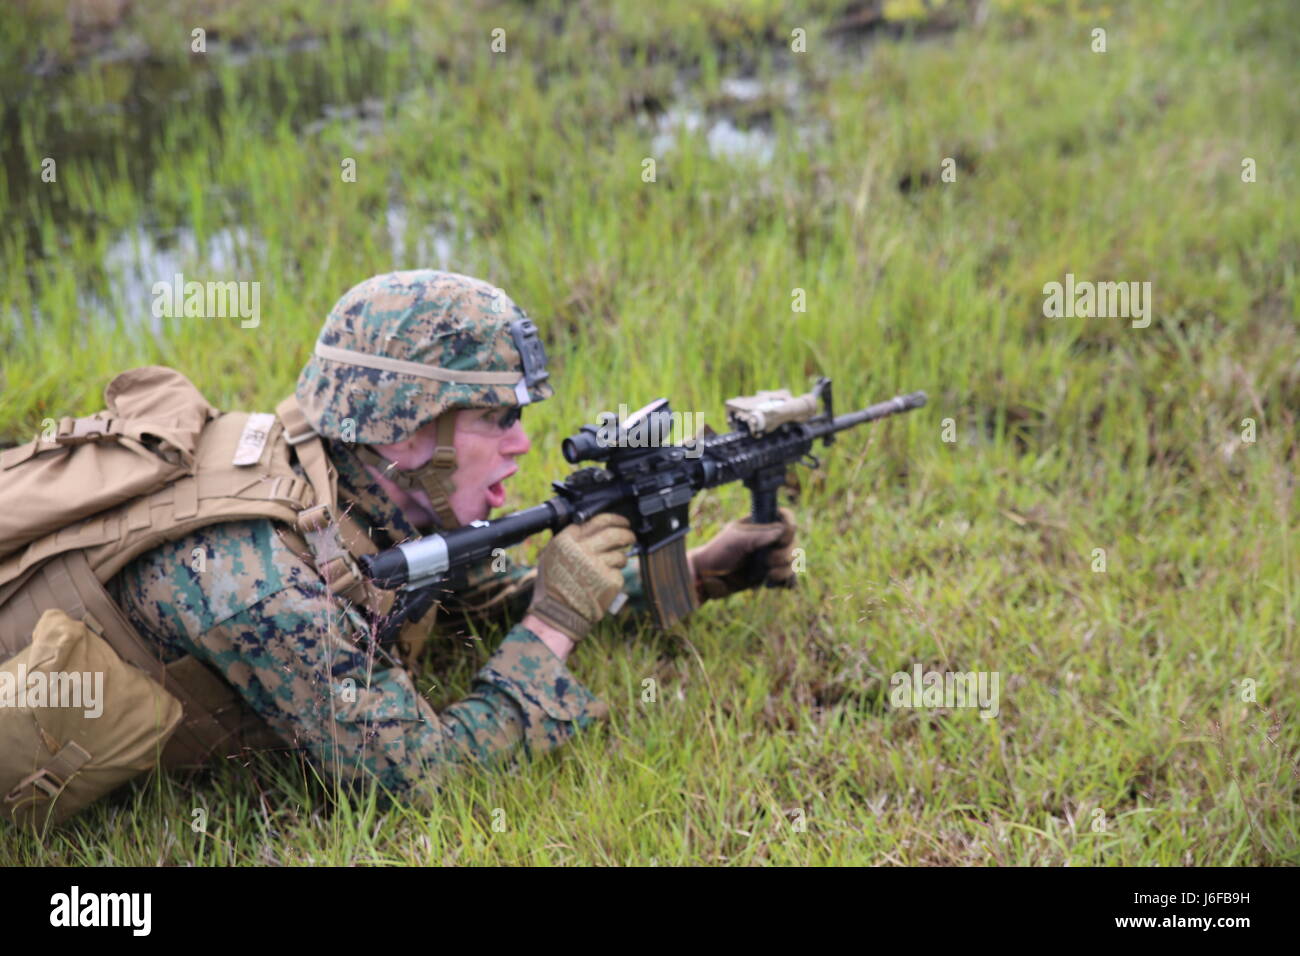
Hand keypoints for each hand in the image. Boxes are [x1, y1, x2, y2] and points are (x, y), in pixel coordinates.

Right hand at [527, 512, 634, 641]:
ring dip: (620, 558)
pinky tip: (604, 582)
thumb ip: (570, 539)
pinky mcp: (608, 581)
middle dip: (626, 533)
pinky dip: (614, 575)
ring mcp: (597, 566)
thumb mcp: (551, 555)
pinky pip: (618, 572)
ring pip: (620, 554)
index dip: (613, 519)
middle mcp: (582, 550)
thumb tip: (592, 526)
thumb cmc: (553, 585)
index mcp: (567, 541)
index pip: (597, 521)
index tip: (621, 522)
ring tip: (613, 564)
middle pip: (614, 533)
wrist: (558, 613)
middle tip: (630, 535)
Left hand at [688, 506, 797, 601]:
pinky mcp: (768, 575)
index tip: (782, 539)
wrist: (705, 577)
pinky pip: (787, 578)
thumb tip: (784, 531)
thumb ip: (760, 534)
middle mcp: (768, 539)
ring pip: (792, 563)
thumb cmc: (717, 552)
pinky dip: (785, 582)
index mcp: (760, 524)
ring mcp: (769, 557)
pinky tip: (771, 583)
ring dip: (783, 571)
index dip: (789, 528)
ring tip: (767, 575)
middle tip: (767, 561)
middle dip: (784, 555)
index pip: (785, 518)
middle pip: (793, 543)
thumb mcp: (737, 539)